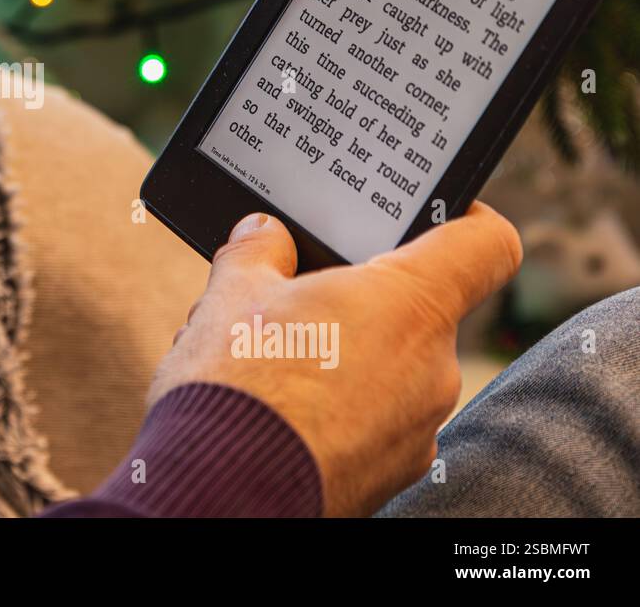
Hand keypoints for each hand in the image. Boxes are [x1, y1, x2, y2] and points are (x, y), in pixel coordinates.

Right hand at [148, 202, 521, 515]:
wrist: (220, 491)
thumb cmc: (237, 383)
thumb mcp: (232, 291)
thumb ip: (258, 250)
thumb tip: (263, 235)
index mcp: (409, 302)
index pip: (486, 240)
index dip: (459, 215)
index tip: (420, 216)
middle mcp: (433, 367)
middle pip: (416, 307)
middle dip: (355, 298)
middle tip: (293, 299)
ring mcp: (417, 429)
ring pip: (389, 367)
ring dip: (339, 355)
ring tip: (267, 360)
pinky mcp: (390, 474)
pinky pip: (374, 421)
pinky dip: (336, 409)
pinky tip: (278, 409)